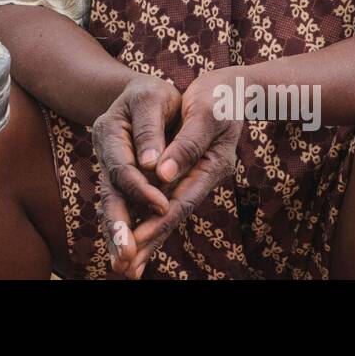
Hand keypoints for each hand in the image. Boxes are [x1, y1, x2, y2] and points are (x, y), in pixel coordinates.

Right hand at [91, 74, 180, 277]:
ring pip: (113, 208)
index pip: (122, 168)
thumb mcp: (153, 98)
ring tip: (125, 267)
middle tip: (125, 256)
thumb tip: (150, 164)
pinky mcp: (124, 184)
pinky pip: (125, 211)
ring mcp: (112, 171)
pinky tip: (133, 261)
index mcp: (109, 132)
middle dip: (117, 227)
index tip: (162, 205)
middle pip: (109, 194)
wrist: (143, 94)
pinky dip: (128, 235)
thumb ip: (150, 128)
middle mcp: (106, 155)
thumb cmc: (153, 93)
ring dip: (119, 238)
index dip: (141, 189)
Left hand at [120, 69, 243, 277]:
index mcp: (213, 165)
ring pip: (167, 212)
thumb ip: (186, 144)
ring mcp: (194, 177)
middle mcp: (204, 177)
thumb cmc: (218, 94)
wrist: (228, 86)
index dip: (157, 221)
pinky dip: (148, 218)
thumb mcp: (206, 112)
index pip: (182, 201)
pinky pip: (164, 200)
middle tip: (126, 269)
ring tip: (126, 265)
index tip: (135, 241)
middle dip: (149, 241)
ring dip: (146, 238)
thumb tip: (162, 175)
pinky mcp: (184, 172)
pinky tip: (133, 236)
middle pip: (173, 215)